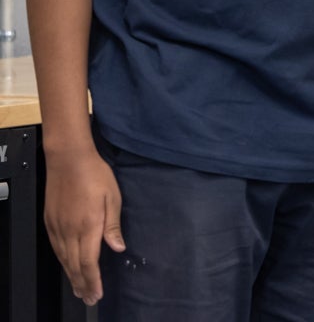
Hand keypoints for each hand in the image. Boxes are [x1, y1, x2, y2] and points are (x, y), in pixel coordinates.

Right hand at [43, 146, 125, 306]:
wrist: (69, 160)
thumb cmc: (96, 176)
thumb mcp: (113, 198)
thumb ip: (113, 226)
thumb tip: (118, 249)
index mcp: (88, 226)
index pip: (88, 262)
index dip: (93, 280)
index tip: (97, 294)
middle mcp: (70, 231)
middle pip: (74, 265)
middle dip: (83, 284)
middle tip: (89, 299)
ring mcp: (57, 227)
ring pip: (64, 259)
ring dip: (72, 276)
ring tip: (80, 289)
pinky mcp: (50, 222)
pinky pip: (57, 248)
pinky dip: (63, 262)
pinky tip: (68, 266)